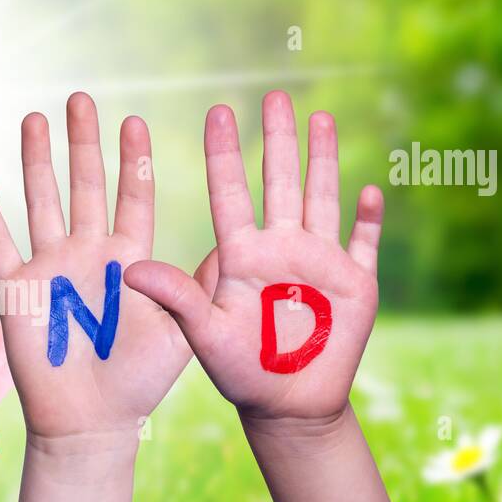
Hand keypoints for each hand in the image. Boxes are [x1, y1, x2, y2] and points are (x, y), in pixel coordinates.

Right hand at [0, 93, 193, 441]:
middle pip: (84, 184)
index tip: (134, 120)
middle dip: (81, 141)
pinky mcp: (16, 289)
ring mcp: (50, 268)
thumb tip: (238, 244)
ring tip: (33, 119)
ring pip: (40, 200)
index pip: (132, 196)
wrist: (89, 422)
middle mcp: (89, 254)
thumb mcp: (183, 331)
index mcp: (130, 259)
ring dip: (36, 160)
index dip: (132, 159)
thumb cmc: (139, 382)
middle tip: (80, 98)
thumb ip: (202, 287)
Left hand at [125, 91, 383, 422]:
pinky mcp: (356, 283)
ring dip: (323, 160)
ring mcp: (320, 262)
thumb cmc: (239, 372)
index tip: (217, 111)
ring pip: (322, 198)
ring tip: (319, 117)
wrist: (286, 407)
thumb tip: (131, 269)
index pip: (231, 194)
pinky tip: (370, 190)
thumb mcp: (203, 333)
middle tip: (275, 95)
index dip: (226, 155)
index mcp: (241, 255)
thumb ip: (175, 297)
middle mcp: (280, 249)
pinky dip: (369, 219)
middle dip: (278, 140)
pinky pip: (364, 243)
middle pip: (280, 183)